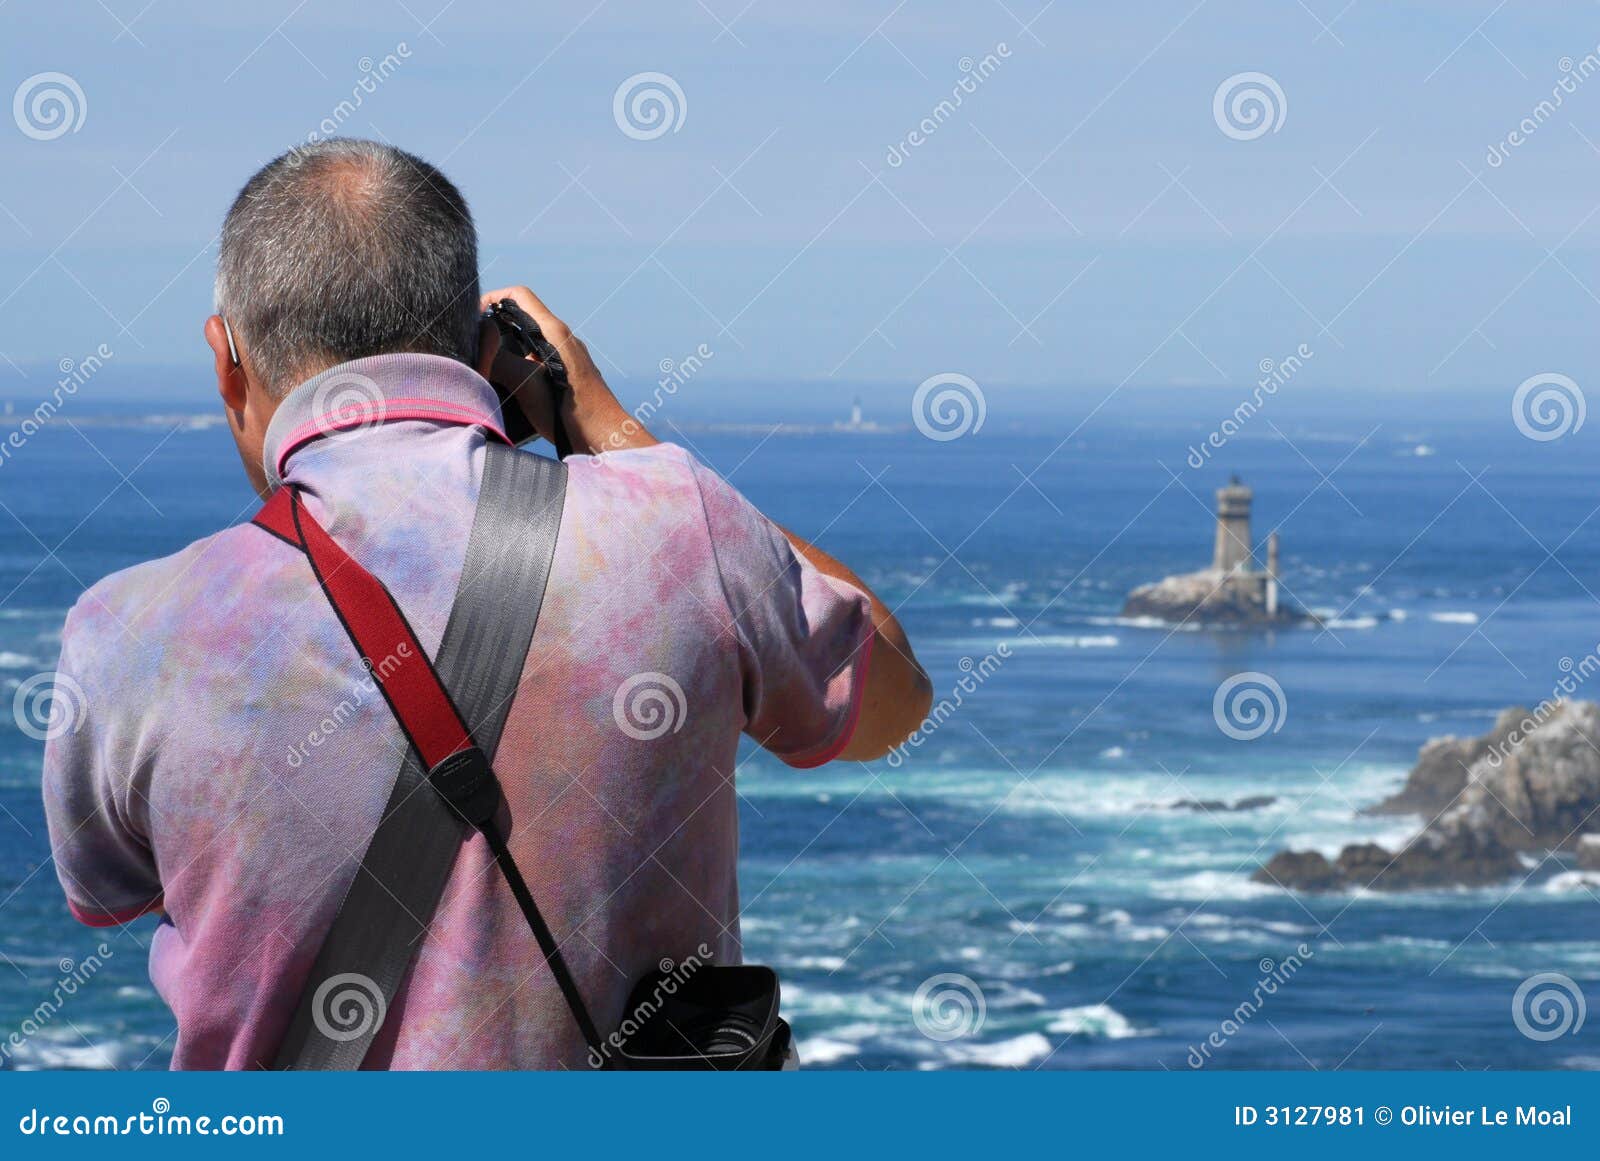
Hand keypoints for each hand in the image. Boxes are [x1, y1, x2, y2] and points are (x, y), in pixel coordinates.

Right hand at [477, 286, 656, 454]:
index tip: (474, 317)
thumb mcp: (528, 385)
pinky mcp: (569, 374)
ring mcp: (567, 357)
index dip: (493, 298)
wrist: (605, 438)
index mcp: (555, 332)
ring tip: (489, 367)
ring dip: (507, 349)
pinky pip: (539, 360)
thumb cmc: (572, 412)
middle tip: (476, 345)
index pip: (520, 295)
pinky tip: (510, 386)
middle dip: (496, 327)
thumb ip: (501, 362)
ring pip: (530, 341)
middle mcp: (563, 339)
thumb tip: (477, 351)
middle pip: (523, 318)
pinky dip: (521, 365)